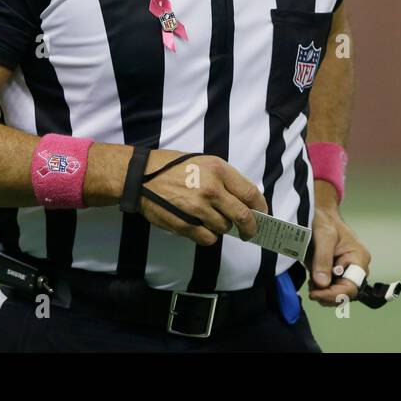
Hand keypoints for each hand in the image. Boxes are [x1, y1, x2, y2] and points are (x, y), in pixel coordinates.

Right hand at [137, 149, 267, 246]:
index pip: (251, 193)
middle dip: (250, 228)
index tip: (261, 214)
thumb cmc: (171, 167)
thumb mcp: (202, 162)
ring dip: (222, 228)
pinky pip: (208, 238)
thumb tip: (244, 198)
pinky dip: (209, 237)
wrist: (139, 176)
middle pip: (243, 216)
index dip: (260, 207)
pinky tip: (201, 228)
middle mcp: (212, 189)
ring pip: (225, 228)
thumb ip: (224, 178)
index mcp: (219, 170)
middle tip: (249, 232)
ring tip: (211, 220)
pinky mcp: (185, 224)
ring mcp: (198, 208)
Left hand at [307, 181, 371, 306]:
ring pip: (338, 294)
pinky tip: (313, 280)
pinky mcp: (336, 273)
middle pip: (346, 294)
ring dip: (324, 293)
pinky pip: (331, 289)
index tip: (316, 292)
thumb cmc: (324, 220)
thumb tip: (322, 284)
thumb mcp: (323, 235)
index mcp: (359, 258)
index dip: (334, 294)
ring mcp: (346, 271)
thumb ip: (322, 259)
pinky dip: (321, 289)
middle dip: (328, 295)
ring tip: (312, 282)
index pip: (352, 286)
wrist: (318, 215)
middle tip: (311, 290)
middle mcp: (356, 268)